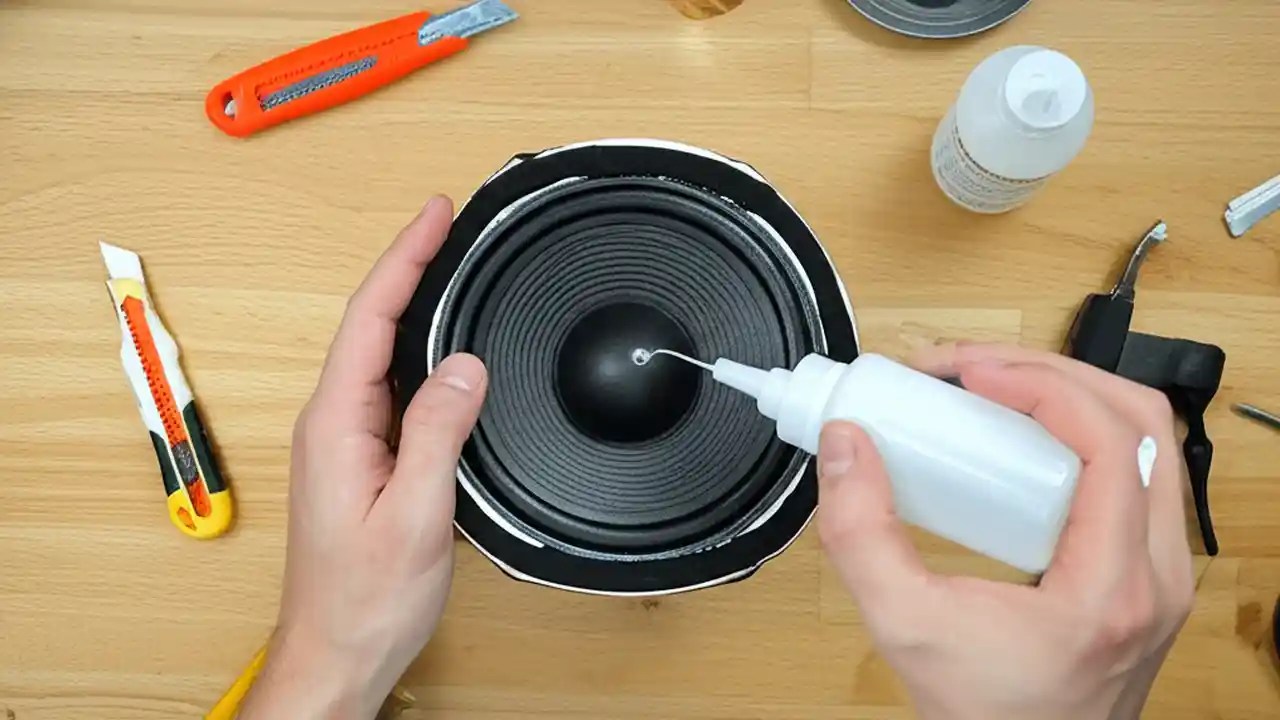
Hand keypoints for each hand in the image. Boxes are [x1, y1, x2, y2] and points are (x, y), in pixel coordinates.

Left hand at [241, 196, 487, 718]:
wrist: (337, 653)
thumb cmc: (366, 599)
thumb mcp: (417, 515)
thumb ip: (438, 434)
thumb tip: (464, 366)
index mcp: (336, 425)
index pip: (371, 319)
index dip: (405, 259)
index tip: (435, 216)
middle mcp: (331, 423)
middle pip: (371, 325)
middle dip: (410, 268)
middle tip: (450, 227)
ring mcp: (341, 441)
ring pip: (379, 355)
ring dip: (413, 307)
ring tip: (449, 267)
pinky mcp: (358, 459)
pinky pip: (388, 387)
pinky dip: (417, 353)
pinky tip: (441, 348)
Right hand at [817, 343, 1194, 719]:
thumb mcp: (904, 627)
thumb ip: (861, 535)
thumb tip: (845, 447)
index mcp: (1112, 586)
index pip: (1112, 444)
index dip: (1040, 385)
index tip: (972, 374)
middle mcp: (1157, 574)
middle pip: (1141, 424)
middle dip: (1053, 374)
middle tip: (975, 371)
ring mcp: (1160, 574)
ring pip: (1148, 445)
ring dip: (1071, 399)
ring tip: (993, 391)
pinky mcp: (1146, 575)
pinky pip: (1135, 476)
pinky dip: (1082, 436)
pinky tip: (1018, 441)